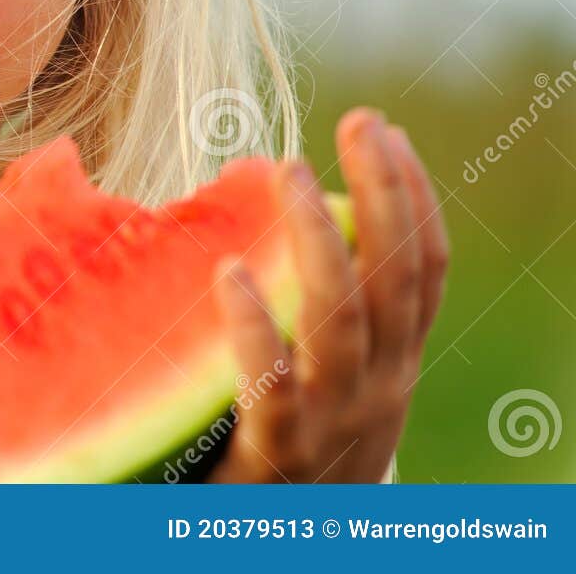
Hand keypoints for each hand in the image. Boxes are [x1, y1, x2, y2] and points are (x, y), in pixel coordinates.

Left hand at [207, 108, 449, 481]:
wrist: (277, 547)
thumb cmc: (289, 445)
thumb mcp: (323, 377)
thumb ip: (314, 309)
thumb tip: (279, 212)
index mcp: (394, 365)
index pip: (424, 271)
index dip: (414, 198)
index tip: (386, 131)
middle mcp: (379, 390)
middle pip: (396, 281)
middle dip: (386, 194)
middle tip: (358, 121)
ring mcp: (333, 423)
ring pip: (344, 321)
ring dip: (319, 238)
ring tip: (288, 170)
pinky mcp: (276, 455)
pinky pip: (270, 384)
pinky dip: (253, 325)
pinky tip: (229, 271)